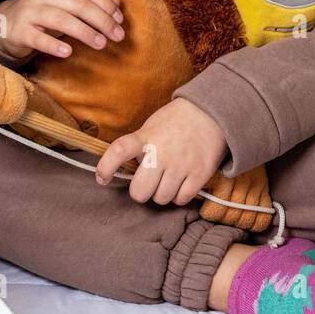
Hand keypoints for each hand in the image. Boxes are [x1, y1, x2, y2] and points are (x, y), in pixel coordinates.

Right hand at [0, 0, 123, 60]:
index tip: (119, 20)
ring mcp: (29, 11)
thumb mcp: (66, 3)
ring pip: (61, 19)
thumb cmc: (44, 13)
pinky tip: (68, 52)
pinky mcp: (21, 31)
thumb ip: (91, 1)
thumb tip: (117, 2)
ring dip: (85, 32)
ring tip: (101, 44)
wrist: (7, 24)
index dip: (105, 3)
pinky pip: (39, 38)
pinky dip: (54, 45)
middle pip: (77, 3)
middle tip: (117, 35)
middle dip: (101, 20)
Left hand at [95, 97, 228, 206]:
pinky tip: (181, 182)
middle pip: (139, 192)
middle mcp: (162, 153)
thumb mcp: (152, 126)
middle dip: (141, 191)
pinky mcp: (199, 174)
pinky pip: (181, 199)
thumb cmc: (176, 122)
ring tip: (168, 178)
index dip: (106, 167)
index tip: (101, 178)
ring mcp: (181, 165)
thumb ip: (139, 147)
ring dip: (162, 193)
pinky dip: (179, 195)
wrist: (212, 113)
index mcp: (146, 137)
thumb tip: (126, 172)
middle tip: (147, 182)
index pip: (119, 151)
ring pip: (161, 199)